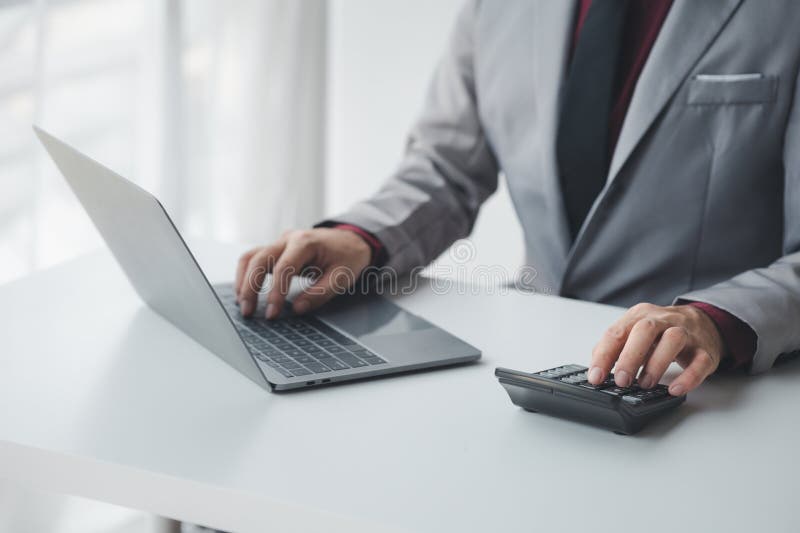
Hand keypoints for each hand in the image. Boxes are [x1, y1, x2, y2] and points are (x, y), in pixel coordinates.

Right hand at [234, 228, 371, 318]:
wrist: (350, 238)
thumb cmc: (347, 256)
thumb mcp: (342, 276)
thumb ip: (320, 293)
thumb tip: (297, 309)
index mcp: (305, 242)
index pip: (283, 268)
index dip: (275, 292)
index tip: (272, 313)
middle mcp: (288, 239)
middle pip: (259, 259)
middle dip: (250, 287)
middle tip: (248, 312)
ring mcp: (280, 242)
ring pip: (250, 257)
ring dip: (243, 280)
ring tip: (241, 303)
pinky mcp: (276, 249)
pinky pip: (253, 258)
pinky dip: (246, 274)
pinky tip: (245, 292)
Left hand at [588, 303, 725, 395]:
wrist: (704, 322)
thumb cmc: (661, 332)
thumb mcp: (634, 333)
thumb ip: (614, 347)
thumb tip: (595, 368)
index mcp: (640, 316)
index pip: (617, 332)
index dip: (604, 355)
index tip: (595, 377)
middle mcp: (663, 320)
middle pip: (645, 330)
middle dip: (630, 356)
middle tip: (621, 380)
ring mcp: (687, 333)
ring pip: (673, 340)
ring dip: (657, 364)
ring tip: (645, 384)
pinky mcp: (706, 350)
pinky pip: (700, 361)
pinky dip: (688, 377)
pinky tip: (675, 389)